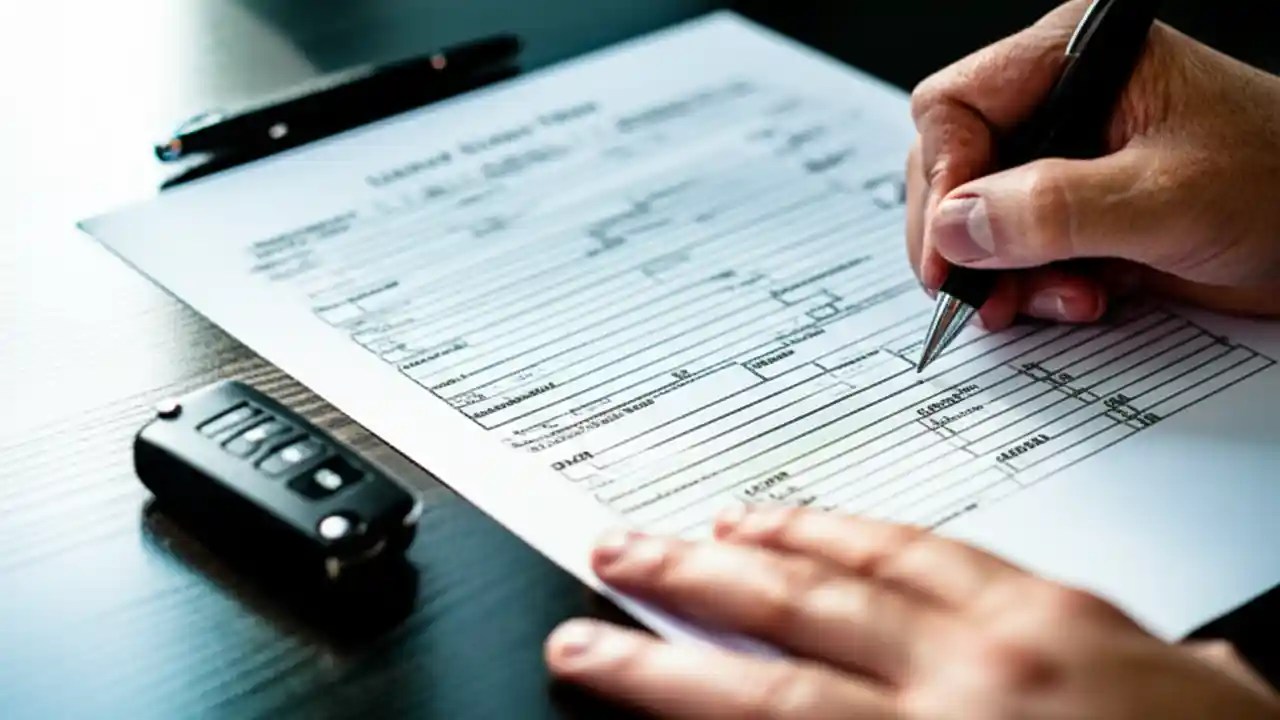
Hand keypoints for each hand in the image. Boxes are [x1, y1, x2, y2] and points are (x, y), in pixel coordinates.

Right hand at [545, 506, 1279, 718]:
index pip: (761, 698)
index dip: (658, 671)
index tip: (591, 648)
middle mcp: (974, 677)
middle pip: (796, 611)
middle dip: (689, 577)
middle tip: (616, 548)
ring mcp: (1029, 628)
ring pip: (869, 561)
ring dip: (774, 539)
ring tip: (705, 522)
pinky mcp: (1080, 604)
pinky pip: (954, 547)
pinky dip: (877, 531)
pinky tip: (838, 523)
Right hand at [906, 0, 1279, 330]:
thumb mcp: (1164, 199)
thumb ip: (1053, 209)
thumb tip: (955, 226)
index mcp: (1075, 62)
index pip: (954, 109)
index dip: (940, 181)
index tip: (950, 251)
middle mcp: (1062, 105)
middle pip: (955, 167)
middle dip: (968, 239)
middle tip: (978, 291)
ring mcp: (1068, 162)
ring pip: (980, 220)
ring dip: (1004, 275)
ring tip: (1055, 300)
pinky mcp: (1080, 213)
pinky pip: (1018, 253)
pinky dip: (1034, 289)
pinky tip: (1080, 298)